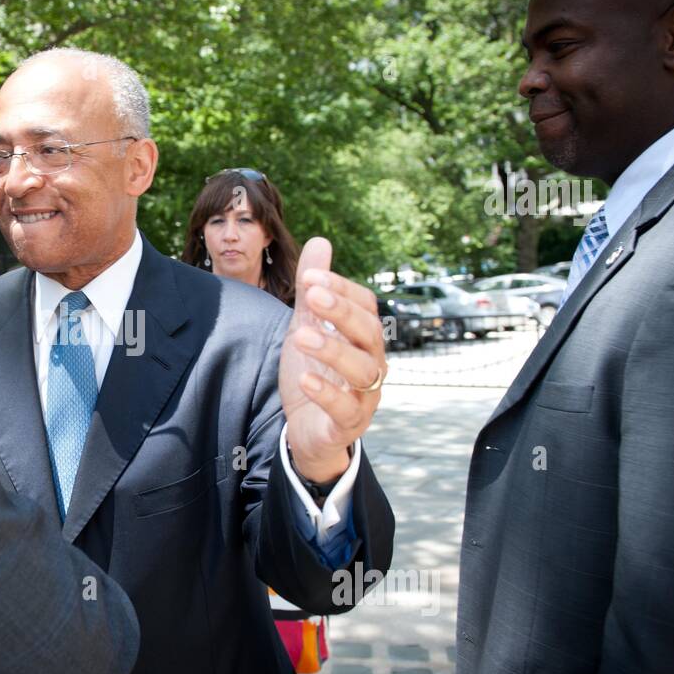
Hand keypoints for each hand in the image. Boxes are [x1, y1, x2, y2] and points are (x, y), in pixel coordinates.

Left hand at [277, 237, 385, 482]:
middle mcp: (373, 364)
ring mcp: (365, 396)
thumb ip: (313, 291)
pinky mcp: (348, 424)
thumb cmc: (314, 376)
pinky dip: (326, 392)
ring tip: (300, 336)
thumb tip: (320, 241)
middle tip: (311, 293)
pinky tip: (305, 377)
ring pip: (363, 370)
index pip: (365, 306)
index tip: (309, 276)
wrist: (308, 432)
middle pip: (369, 332)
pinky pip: (345, 408)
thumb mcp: (307, 327)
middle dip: (341, 311)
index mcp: (364, 339)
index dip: (341, 288)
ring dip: (333, 350)